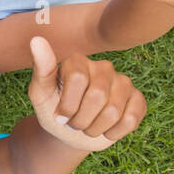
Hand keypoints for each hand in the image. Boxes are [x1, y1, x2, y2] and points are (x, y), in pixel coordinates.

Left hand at [26, 36, 146, 150]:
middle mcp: (103, 67)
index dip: (68, 105)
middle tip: (74, 123)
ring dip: (95, 128)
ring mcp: (123, 82)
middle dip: (81, 120)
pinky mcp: (137, 99)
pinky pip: (130, 120)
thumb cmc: (53, 109)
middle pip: (97, 96)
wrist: (71, 133)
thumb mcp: (40, 93)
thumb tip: (36, 39)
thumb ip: (41, 68)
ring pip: (113, 112)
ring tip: (88, 126)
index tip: (59, 115)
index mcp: (78, 61)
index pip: (78, 79)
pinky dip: (114, 132)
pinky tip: (106, 129)